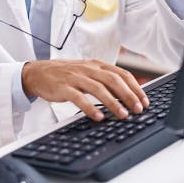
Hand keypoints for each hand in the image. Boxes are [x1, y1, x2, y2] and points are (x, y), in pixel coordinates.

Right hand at [22, 59, 148, 120]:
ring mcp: (76, 78)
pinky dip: (90, 108)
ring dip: (113, 103)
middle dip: (128, 95)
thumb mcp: (87, 72)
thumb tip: (127, 94)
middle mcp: (88, 69)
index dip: (135, 87)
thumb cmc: (66, 74)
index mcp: (97, 65)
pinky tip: (98, 117)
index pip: (122, 74)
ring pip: (98, 89)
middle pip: (113, 80)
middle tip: (138, 109)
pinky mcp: (64, 88)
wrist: (39, 72)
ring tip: (123, 115)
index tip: (144, 101)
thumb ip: (105, 80)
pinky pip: (79, 98)